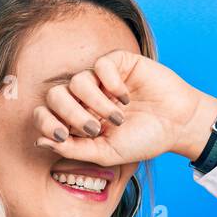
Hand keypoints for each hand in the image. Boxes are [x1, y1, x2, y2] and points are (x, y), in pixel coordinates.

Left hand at [31, 49, 216, 165]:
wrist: (176, 126)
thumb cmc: (142, 141)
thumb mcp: (105, 153)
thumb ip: (72, 148)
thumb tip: (39, 141)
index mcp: (78, 118)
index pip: (45, 112)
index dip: (47, 122)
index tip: (64, 135)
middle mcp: (85, 97)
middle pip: (55, 95)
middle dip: (72, 115)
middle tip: (95, 128)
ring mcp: (101, 79)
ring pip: (77, 81)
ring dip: (96, 103)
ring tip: (117, 116)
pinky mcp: (119, 63)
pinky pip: (100, 65)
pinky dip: (111, 84)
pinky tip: (125, 97)